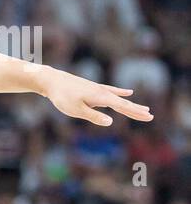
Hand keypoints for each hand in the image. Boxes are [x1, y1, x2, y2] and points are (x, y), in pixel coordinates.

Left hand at [37, 69, 152, 125]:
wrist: (51, 80)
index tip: (149, 117)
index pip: (122, 107)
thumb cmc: (62, 96)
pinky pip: (111, 91)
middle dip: (136, 110)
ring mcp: (98, 89)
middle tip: (150, 116)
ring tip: (144, 108)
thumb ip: (94, 116)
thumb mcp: (76, 110)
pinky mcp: (93, 88)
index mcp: (101, 98)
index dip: (136, 113)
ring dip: (132, 104)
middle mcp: (103, 92)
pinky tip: (129, 92)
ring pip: (119, 98)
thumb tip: (111, 122)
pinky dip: (121, 93)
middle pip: (123, 103)